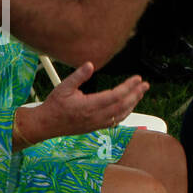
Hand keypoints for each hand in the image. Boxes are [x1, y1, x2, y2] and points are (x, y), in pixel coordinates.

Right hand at [21, 62, 148, 143]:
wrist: (47, 124)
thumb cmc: (54, 106)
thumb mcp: (63, 86)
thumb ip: (78, 76)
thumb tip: (90, 65)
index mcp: (89, 106)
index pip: (115, 96)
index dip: (128, 87)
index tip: (136, 78)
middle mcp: (95, 116)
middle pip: (122, 105)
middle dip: (136, 94)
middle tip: (144, 85)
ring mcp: (97, 123)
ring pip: (121, 114)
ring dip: (133, 103)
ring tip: (140, 93)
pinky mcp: (96, 127)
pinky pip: (115, 121)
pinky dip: (125, 113)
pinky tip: (129, 106)